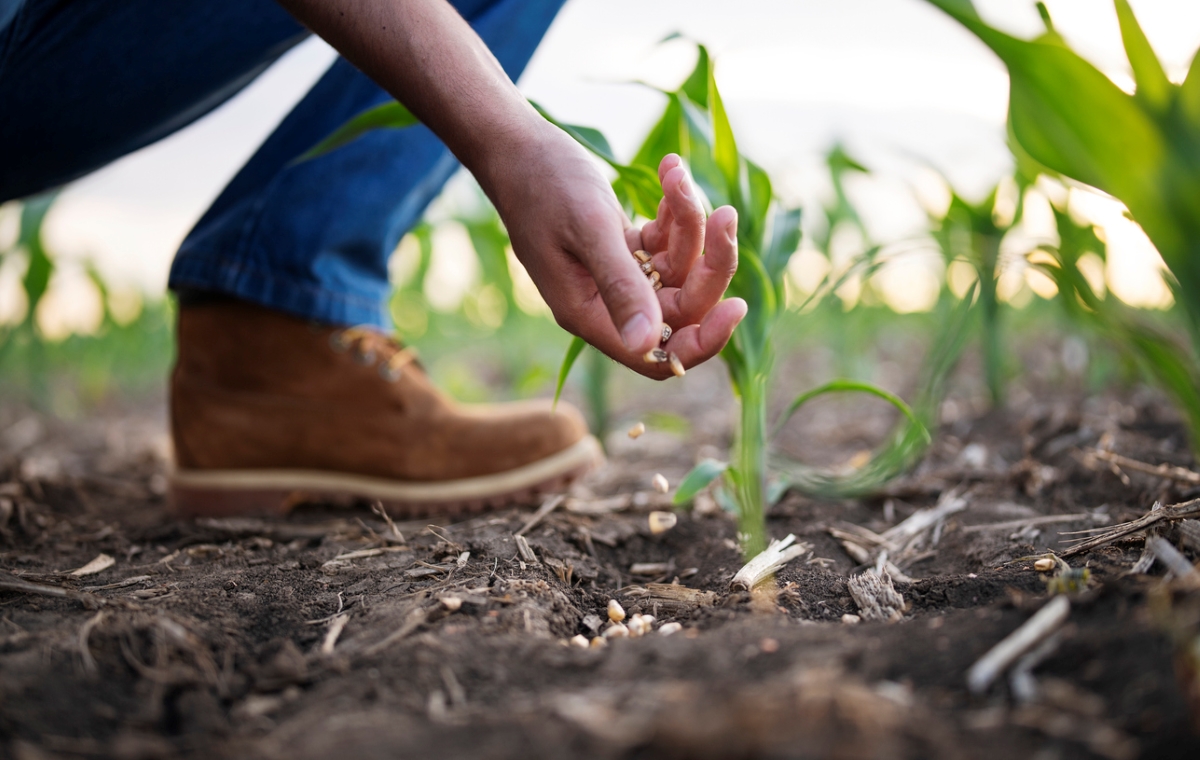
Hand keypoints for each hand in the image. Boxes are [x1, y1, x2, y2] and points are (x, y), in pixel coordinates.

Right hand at [486, 126, 745, 378]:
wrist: (513, 144)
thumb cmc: (542, 183)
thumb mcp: (589, 229)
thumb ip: (619, 285)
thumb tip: (648, 344)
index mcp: (589, 314)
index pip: (658, 355)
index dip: (702, 340)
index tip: (736, 305)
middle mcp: (605, 303)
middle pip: (680, 308)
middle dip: (709, 262)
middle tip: (724, 214)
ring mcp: (615, 275)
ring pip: (679, 269)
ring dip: (691, 222)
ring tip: (678, 175)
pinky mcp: (622, 247)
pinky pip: (666, 242)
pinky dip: (675, 210)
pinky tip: (670, 170)